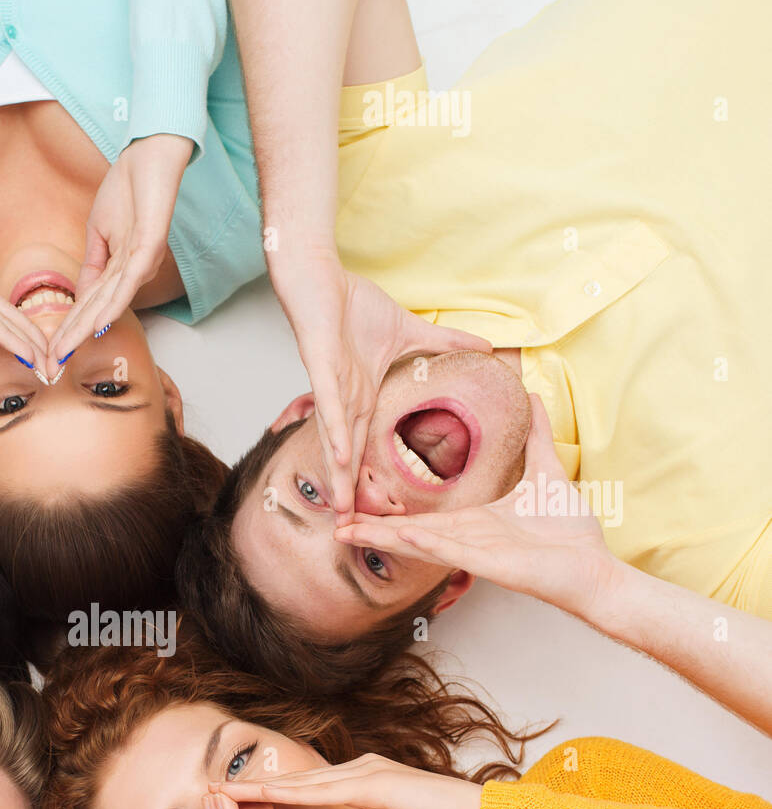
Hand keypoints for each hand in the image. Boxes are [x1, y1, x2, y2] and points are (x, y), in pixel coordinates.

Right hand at [47, 134, 192, 362]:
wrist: (150, 158)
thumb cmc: (128, 190)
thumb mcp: (99, 232)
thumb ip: (91, 266)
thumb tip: (81, 297)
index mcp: (117, 271)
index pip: (87, 306)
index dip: (67, 328)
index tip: (48, 351)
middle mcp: (130, 274)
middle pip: (95, 312)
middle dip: (71, 339)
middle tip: (51, 365)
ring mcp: (140, 264)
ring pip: (108, 305)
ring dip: (84, 329)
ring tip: (64, 351)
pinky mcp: (149, 249)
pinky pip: (127, 284)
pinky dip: (112, 306)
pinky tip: (99, 324)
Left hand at [214, 754, 482, 808]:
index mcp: (365, 789)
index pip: (306, 797)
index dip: (270, 803)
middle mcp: (361, 775)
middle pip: (294, 784)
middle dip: (252, 790)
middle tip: (208, 796)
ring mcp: (369, 773)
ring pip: (302, 782)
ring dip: (261, 786)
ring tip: (222, 793)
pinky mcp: (379, 781)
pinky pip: (327, 787)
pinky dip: (293, 791)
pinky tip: (263, 795)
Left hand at [267, 243, 492, 520]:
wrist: (321, 278)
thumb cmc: (353, 304)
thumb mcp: (409, 330)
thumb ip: (445, 342)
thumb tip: (487, 346)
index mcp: (361, 396)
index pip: (363, 446)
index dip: (365, 478)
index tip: (371, 510)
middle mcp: (344, 400)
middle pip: (346, 455)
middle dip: (348, 491)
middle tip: (350, 530)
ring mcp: (331, 386)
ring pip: (336, 438)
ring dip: (339, 473)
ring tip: (343, 508)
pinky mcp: (321, 367)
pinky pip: (331, 404)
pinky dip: (336, 428)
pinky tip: (341, 454)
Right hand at [334, 396, 617, 615]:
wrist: (594, 567)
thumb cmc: (570, 532)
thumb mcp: (546, 471)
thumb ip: (535, 435)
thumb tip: (532, 396)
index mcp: (473, 523)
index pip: (421, 519)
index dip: (388, 514)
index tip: (358, 508)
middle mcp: (467, 541)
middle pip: (409, 534)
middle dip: (371, 531)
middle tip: (335, 527)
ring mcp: (477, 554)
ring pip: (422, 544)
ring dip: (386, 538)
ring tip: (350, 532)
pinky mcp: (493, 565)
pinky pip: (455, 552)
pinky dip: (428, 544)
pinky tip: (403, 535)